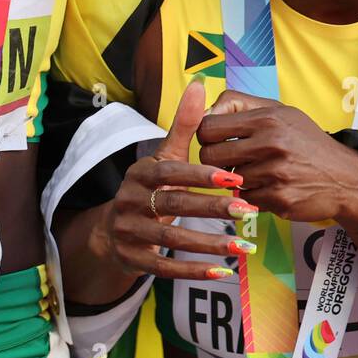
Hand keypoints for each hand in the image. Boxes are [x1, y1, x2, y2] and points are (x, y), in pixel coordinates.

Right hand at [100, 79, 255, 281]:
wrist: (111, 229)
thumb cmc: (149, 187)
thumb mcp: (163, 157)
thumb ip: (184, 125)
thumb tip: (200, 85)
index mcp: (140, 173)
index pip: (170, 172)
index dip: (200, 175)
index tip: (233, 178)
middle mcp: (130, 201)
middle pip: (173, 205)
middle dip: (211, 208)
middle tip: (247, 211)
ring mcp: (129, 232)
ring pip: (171, 240)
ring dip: (209, 244)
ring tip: (243, 246)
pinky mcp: (133, 260)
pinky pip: (165, 268)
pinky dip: (194, 271)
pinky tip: (223, 272)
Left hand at [197, 90, 357, 225]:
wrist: (345, 177)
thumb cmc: (306, 141)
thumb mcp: (280, 112)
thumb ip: (241, 105)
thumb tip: (206, 110)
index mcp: (267, 118)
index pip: (209, 126)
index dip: (206, 135)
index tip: (215, 140)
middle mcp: (271, 144)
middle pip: (210, 155)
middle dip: (213, 160)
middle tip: (227, 161)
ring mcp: (275, 174)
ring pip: (227, 179)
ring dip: (236, 179)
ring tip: (257, 172)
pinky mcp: (279, 199)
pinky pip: (244, 199)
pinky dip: (251, 195)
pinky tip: (268, 187)